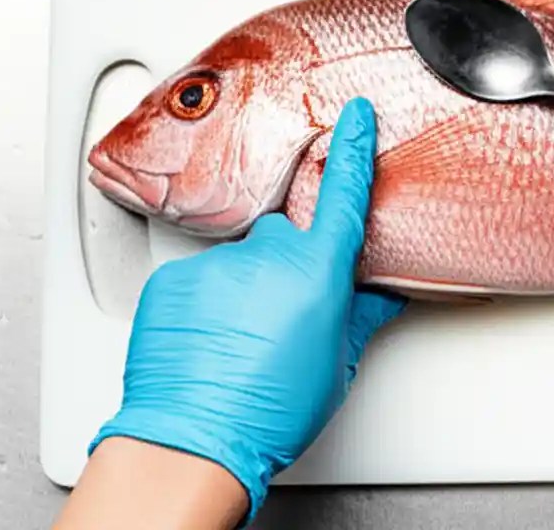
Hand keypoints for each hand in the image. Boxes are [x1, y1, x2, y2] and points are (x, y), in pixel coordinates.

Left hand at [87, 97, 405, 525]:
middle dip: (287, 267)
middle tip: (283, 316)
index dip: (354, 149)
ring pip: (239, 263)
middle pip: (284, 237)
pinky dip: (206, 303)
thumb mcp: (336, 366)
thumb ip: (360, 318)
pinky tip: (208, 341)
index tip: (356, 115)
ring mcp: (215, 264)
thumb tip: (381, 296)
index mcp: (316, 271)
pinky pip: (199, 280)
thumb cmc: (269, 410)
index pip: (343, 194)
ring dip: (244, 290)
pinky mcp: (172, 279)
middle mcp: (266, 254)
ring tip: (239, 341)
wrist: (193, 438)